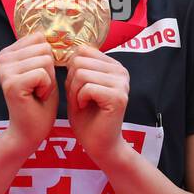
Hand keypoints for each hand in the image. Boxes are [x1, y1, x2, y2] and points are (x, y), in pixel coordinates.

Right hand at [0, 31, 58, 151]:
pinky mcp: (12, 83)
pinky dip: (47, 88)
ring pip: (46, 61)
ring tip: (37, 92)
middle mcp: (2, 59)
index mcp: (7, 53)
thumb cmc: (39, 101)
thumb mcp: (42, 69)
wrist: (30, 131)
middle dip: (49, 70)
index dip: (47, 59)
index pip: (40, 38)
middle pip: (44, 49)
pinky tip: (37, 98)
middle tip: (38, 88)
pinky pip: (43, 73)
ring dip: (49, 80)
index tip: (38, 77)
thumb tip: (47, 32)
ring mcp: (5, 71)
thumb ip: (41, 50)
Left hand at [64, 44, 130, 166]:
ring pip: (81, 74)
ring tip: (83, 104)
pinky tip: (86, 108)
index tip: (78, 89)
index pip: (82, 51)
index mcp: (113, 66)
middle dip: (72, 82)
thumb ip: (77, 67)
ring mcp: (122, 83)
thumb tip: (72, 48)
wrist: (98, 145)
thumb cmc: (87, 117)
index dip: (72, 70)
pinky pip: (87, 87)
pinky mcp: (118, 97)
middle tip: (80, 99)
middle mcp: (121, 71)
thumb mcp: (78, 86)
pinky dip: (79, 100)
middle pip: (79, 61)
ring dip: (75, 92)